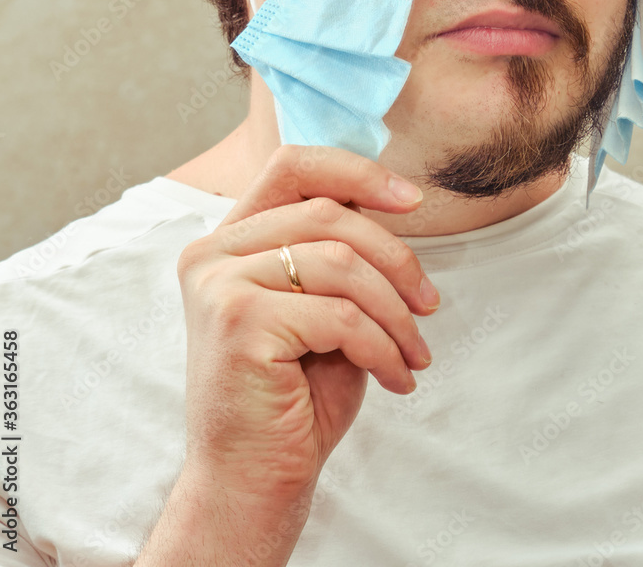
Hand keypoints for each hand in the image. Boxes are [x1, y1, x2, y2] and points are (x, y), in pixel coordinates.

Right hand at [175, 144, 436, 504]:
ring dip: (395, 311)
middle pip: (328, 213)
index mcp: (232, 237)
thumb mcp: (324, 302)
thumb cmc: (298, 390)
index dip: (358, 172)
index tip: (412, 200)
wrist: (256, 477)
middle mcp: (213, 251)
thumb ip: (339, 249)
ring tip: (414, 351)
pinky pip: (340, 316)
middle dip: (396, 258)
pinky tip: (396, 376)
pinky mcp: (236, 321)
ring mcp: (218, 283)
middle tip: (429, 305)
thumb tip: (397, 198)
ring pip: (341, 263)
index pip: (295, 165)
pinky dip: (383, 347)